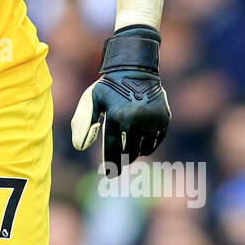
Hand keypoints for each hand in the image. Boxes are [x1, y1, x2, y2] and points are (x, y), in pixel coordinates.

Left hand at [70, 25, 169, 175]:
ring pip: (143, 149)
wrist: (135, 69)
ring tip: (129, 148)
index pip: (113, 148)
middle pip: (129, 152)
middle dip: (123, 158)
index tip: (109, 175)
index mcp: (116, 116)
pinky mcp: (164, 119)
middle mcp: (135, 120)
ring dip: (135, 152)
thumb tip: (80, 147)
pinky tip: (141, 142)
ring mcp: (151, 120)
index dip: (111, 163)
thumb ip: (82, 123)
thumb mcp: (91, 100)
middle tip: (120, 162)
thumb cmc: (109, 87)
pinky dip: (148, 145)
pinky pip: (155, 142)